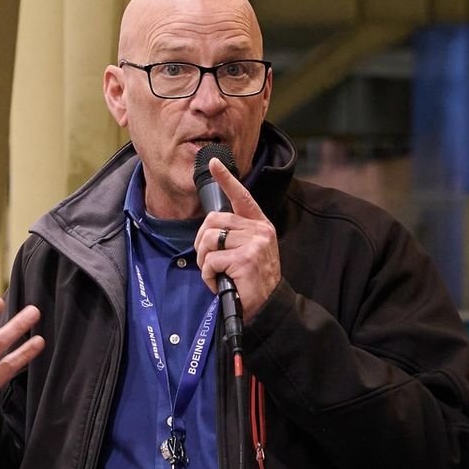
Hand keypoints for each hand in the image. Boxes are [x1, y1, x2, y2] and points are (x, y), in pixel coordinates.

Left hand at [195, 157, 281, 321]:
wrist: (268, 305)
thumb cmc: (251, 279)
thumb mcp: (248, 251)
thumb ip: (234, 235)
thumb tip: (208, 229)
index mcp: (259, 224)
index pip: (241, 196)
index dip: (226, 179)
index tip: (214, 163)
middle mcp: (259, 229)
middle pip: (213, 221)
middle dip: (201, 242)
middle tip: (208, 262)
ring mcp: (254, 243)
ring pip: (209, 240)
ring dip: (204, 261)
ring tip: (216, 274)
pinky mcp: (245, 259)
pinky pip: (211, 261)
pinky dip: (208, 276)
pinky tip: (220, 283)